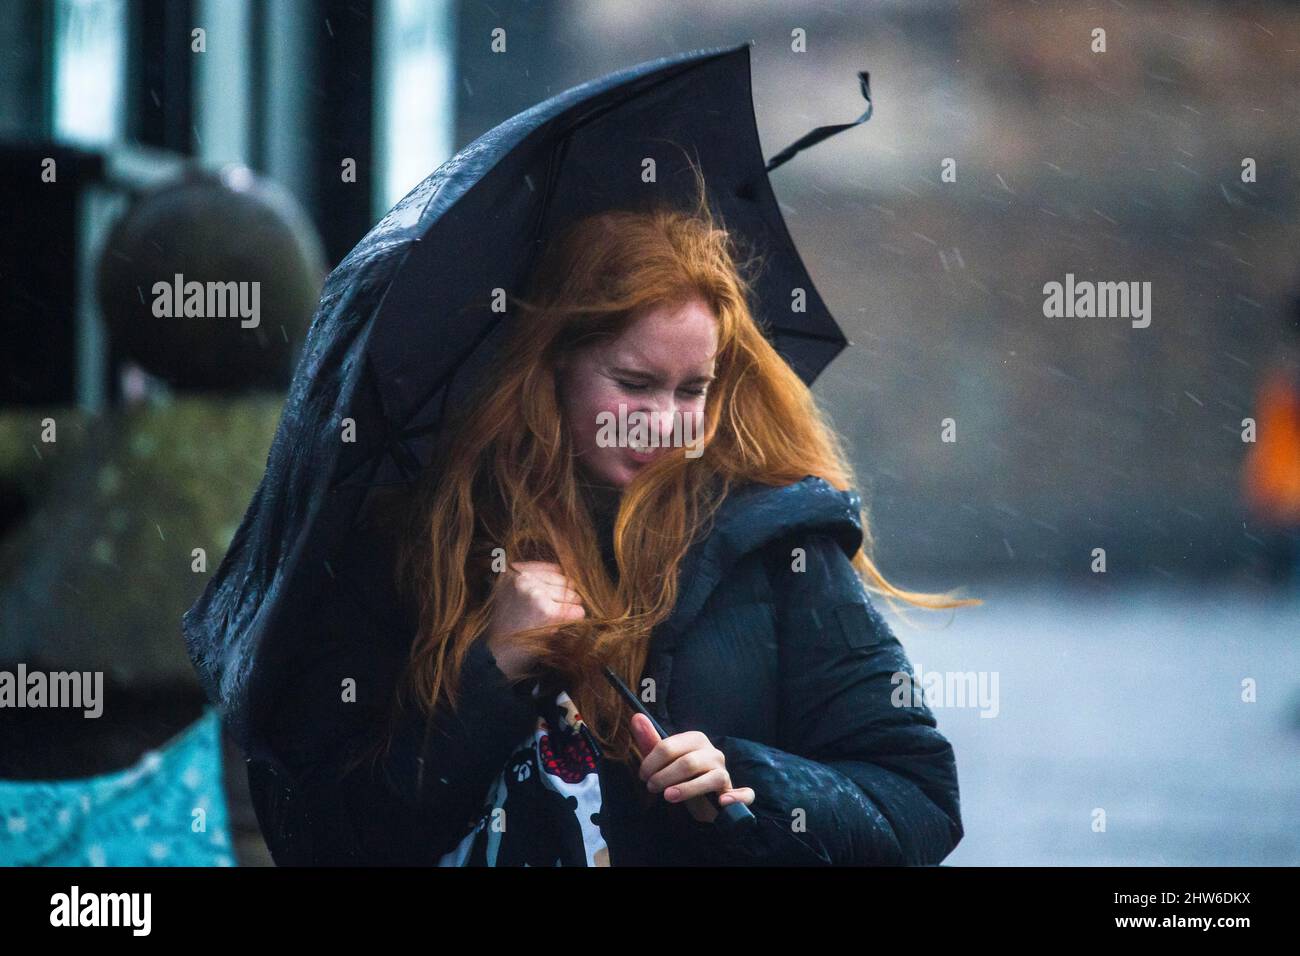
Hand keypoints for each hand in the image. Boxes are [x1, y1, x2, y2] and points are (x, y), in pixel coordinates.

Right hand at [484, 560, 584, 680]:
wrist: (497, 653)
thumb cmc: (507, 625)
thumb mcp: (510, 592)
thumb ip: (531, 578)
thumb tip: (562, 570)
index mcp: (513, 571)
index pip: (553, 569)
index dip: (559, 585)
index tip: (558, 596)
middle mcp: (523, 579)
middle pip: (565, 581)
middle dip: (565, 597)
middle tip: (552, 613)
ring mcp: (535, 594)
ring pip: (572, 596)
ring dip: (568, 608)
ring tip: (550, 620)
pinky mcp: (546, 611)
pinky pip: (576, 611)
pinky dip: (574, 619)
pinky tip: (560, 626)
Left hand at [630, 712, 755, 823]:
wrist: (700, 800)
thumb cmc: (680, 777)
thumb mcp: (663, 761)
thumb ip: (650, 740)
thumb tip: (636, 716)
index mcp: (695, 739)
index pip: (669, 747)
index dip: (651, 763)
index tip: (643, 776)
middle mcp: (713, 752)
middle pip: (687, 763)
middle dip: (663, 777)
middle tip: (652, 787)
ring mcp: (724, 771)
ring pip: (708, 778)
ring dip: (685, 790)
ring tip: (668, 797)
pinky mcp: (732, 790)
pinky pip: (743, 793)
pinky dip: (735, 797)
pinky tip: (722, 802)